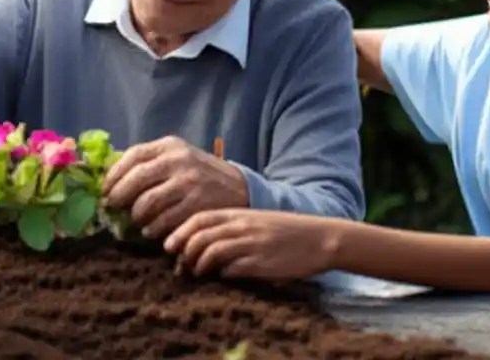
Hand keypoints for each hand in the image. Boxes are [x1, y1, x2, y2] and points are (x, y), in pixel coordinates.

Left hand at [101, 136, 247, 239]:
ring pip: (146, 203)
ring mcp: (188, 182)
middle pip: (136, 179)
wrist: (239, 187)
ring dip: (136, 216)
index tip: (105, 189)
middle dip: (119, 196)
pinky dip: (152, 228)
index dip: (114, 174)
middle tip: (113, 207)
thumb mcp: (178, 158)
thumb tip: (110, 180)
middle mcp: (179, 160)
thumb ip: (150, 164)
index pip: (133, 155)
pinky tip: (151, 230)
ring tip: (136, 220)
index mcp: (170, 145)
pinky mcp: (196, 204)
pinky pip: (163, 220)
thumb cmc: (199, 174)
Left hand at [164, 209, 339, 279]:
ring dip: (198, 265)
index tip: (169, 246)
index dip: (180, 232)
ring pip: (211, 252)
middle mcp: (242, 226)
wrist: (320, 237)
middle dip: (183, 252)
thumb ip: (232, 226)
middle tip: (180, 265)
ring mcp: (251, 244)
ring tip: (197, 273)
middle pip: (200, 236)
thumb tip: (203, 241)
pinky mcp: (261, 262)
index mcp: (240, 213)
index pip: (199, 218)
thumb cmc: (286, 231)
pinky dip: (221, 274)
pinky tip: (223, 276)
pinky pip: (231, 269)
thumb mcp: (257, 220)